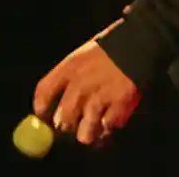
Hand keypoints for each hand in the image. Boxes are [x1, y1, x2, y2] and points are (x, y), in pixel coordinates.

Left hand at [32, 22, 140, 145]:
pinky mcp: (119, 107)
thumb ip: (67, 79)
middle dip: (67, 128)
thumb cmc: (108, 49)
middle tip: (74, 127)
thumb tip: (57, 104)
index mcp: (68, 69)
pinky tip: (111, 121)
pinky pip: (108, 130)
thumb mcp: (80, 58)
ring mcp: (99, 99)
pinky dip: (109, 129)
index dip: (41, 111)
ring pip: (84, 134)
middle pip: (63, 121)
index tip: (45, 118)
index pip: (43, 94)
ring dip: (89, 134)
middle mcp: (79, 86)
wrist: (137, 43)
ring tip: (94, 128)